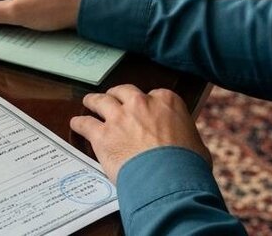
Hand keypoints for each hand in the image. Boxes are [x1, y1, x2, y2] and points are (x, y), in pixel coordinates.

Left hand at [69, 85, 211, 182]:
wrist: (169, 180)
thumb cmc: (188, 165)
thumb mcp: (196, 144)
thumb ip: (184, 137)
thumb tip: (186, 145)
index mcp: (167, 102)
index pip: (154, 95)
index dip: (147, 103)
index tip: (143, 110)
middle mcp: (141, 104)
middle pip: (124, 92)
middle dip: (117, 95)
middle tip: (112, 99)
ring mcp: (119, 117)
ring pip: (100, 101)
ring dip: (93, 101)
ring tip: (88, 102)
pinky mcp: (102, 135)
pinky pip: (85, 124)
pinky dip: (79, 123)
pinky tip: (76, 124)